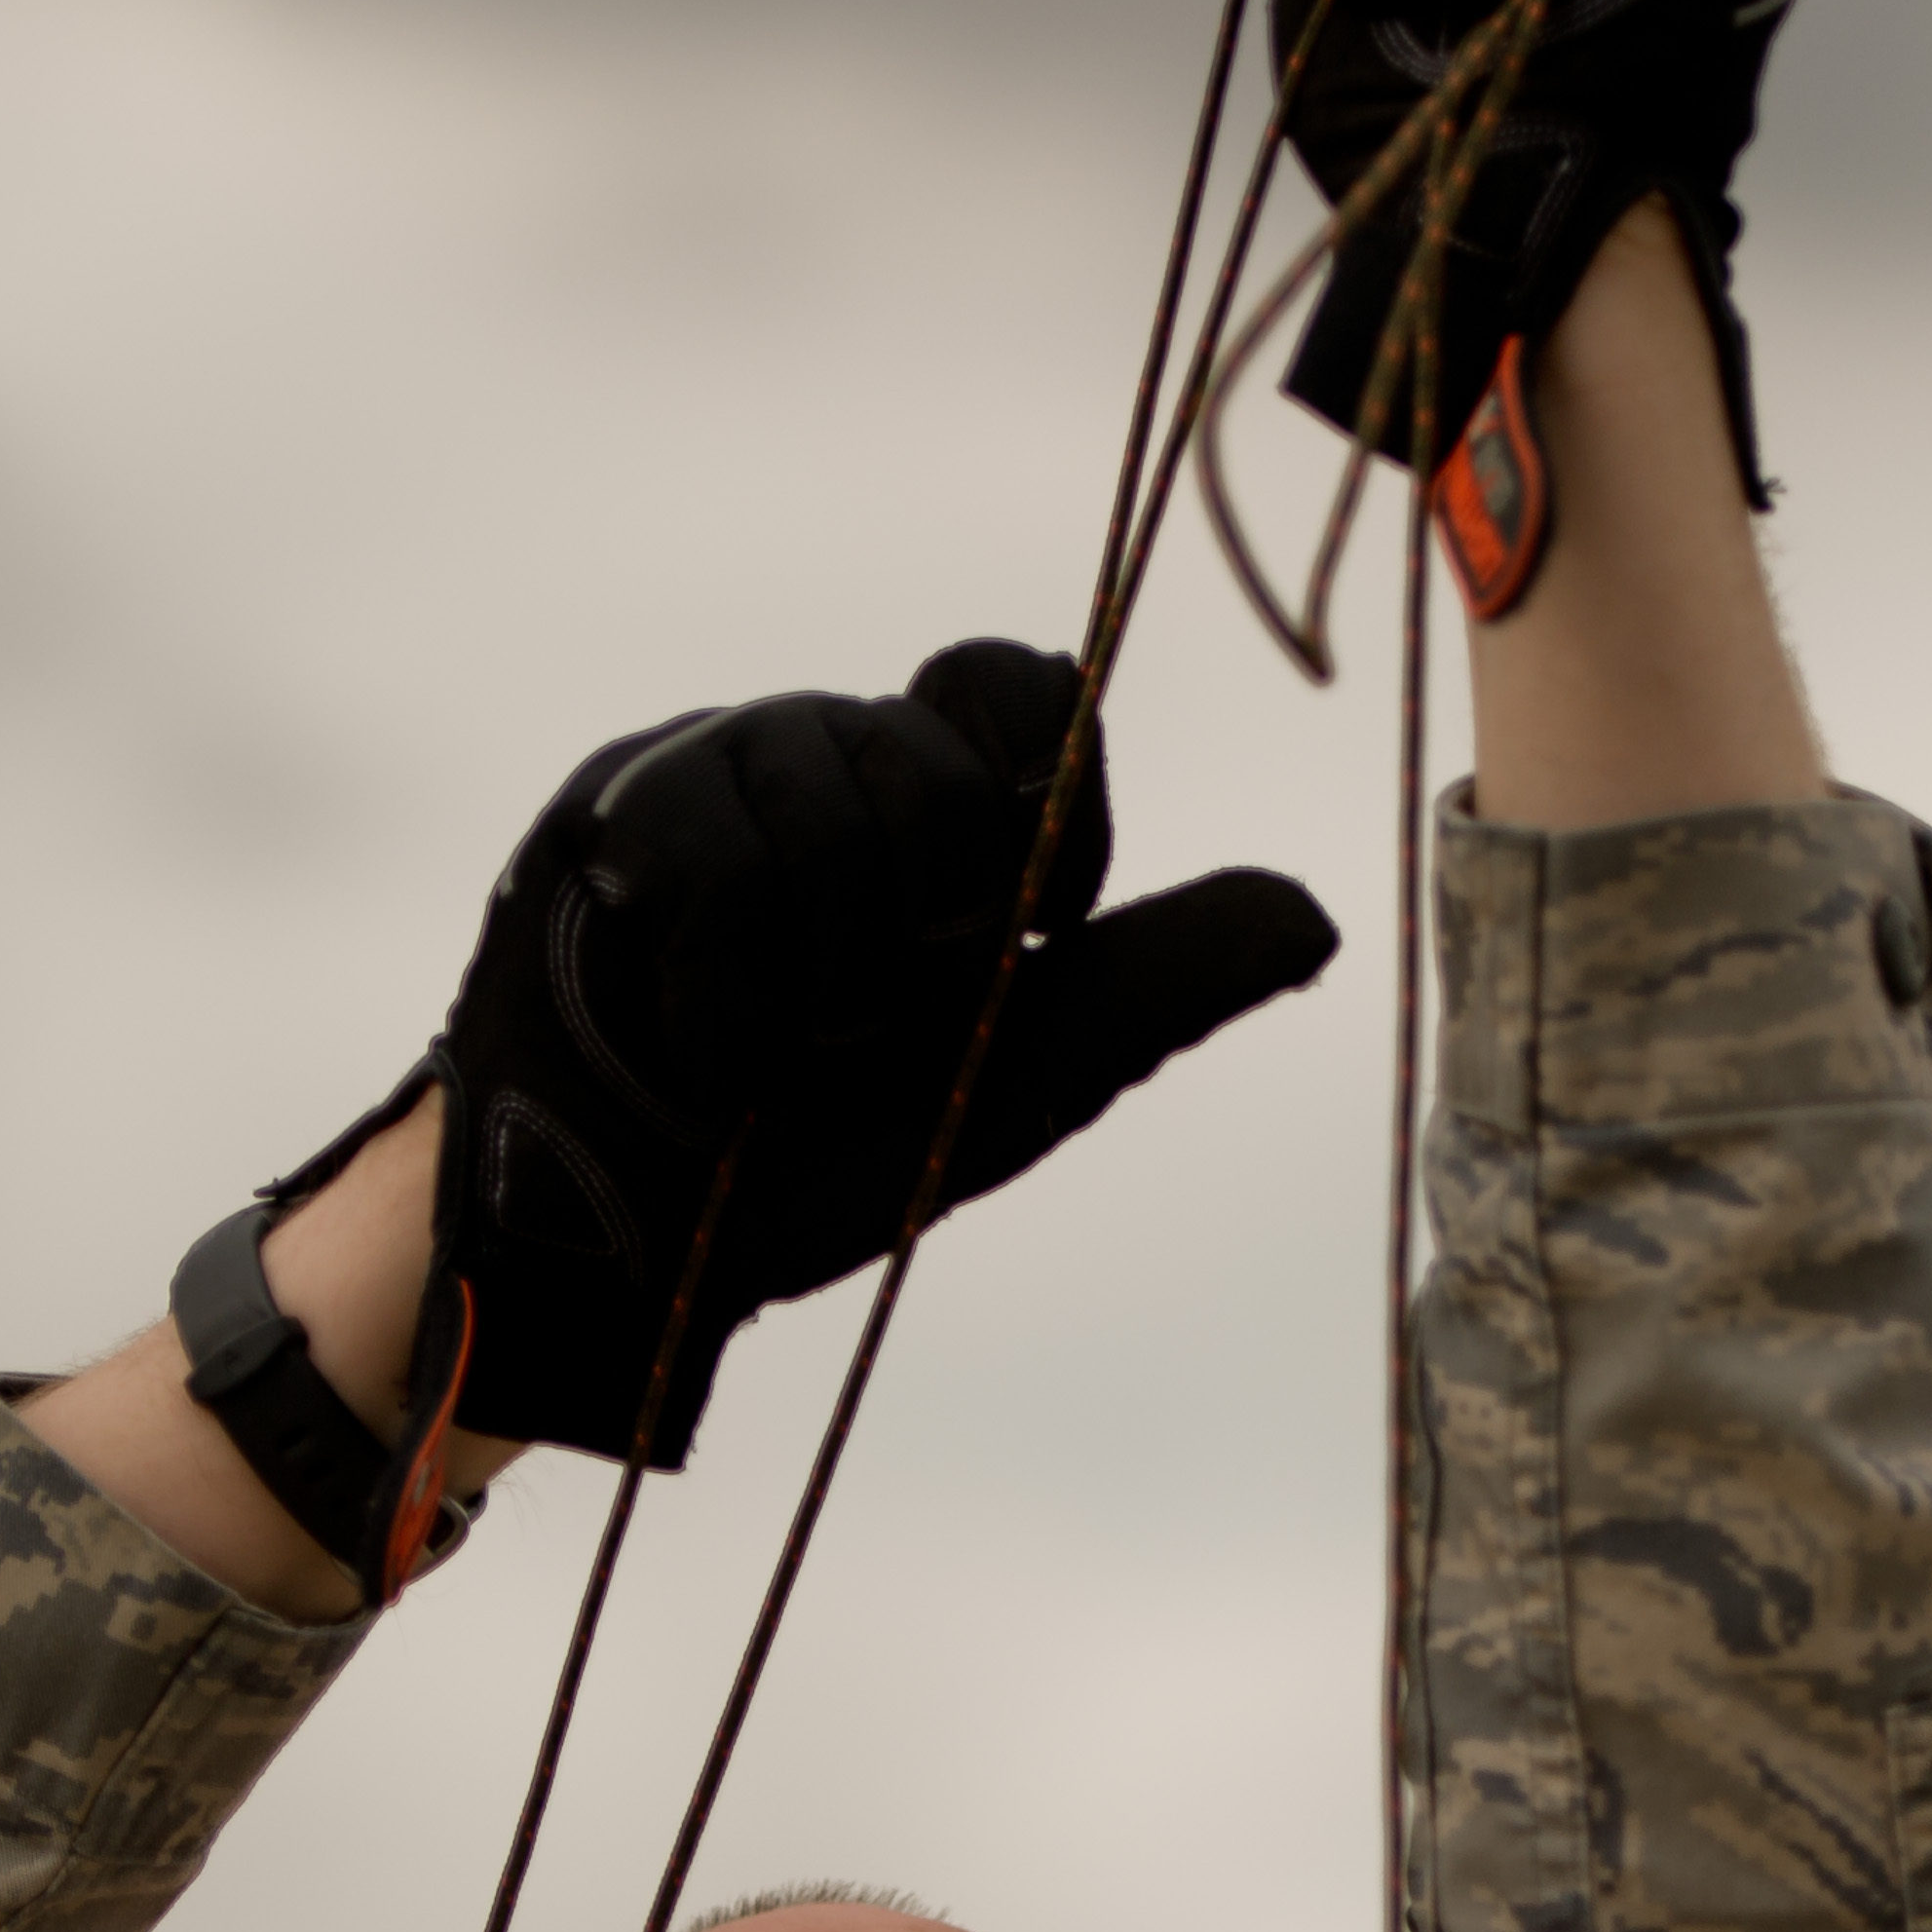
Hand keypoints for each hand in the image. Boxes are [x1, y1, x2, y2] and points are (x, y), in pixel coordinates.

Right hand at [305, 643, 1338, 1467]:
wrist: (643, 1240)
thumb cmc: (825, 1157)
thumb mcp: (1024, 1074)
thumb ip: (1161, 980)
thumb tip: (1319, 914)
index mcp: (943, 811)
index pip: (1029, 691)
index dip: (1046, 805)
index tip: (1018, 933)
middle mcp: (836, 759)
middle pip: (936, 752)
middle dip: (922, 922)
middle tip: (861, 1022)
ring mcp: (718, 768)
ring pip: (821, 792)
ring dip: (813, 972)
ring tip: (766, 1045)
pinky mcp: (611, 806)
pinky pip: (710, 843)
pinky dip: (725, 984)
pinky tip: (698, 1041)